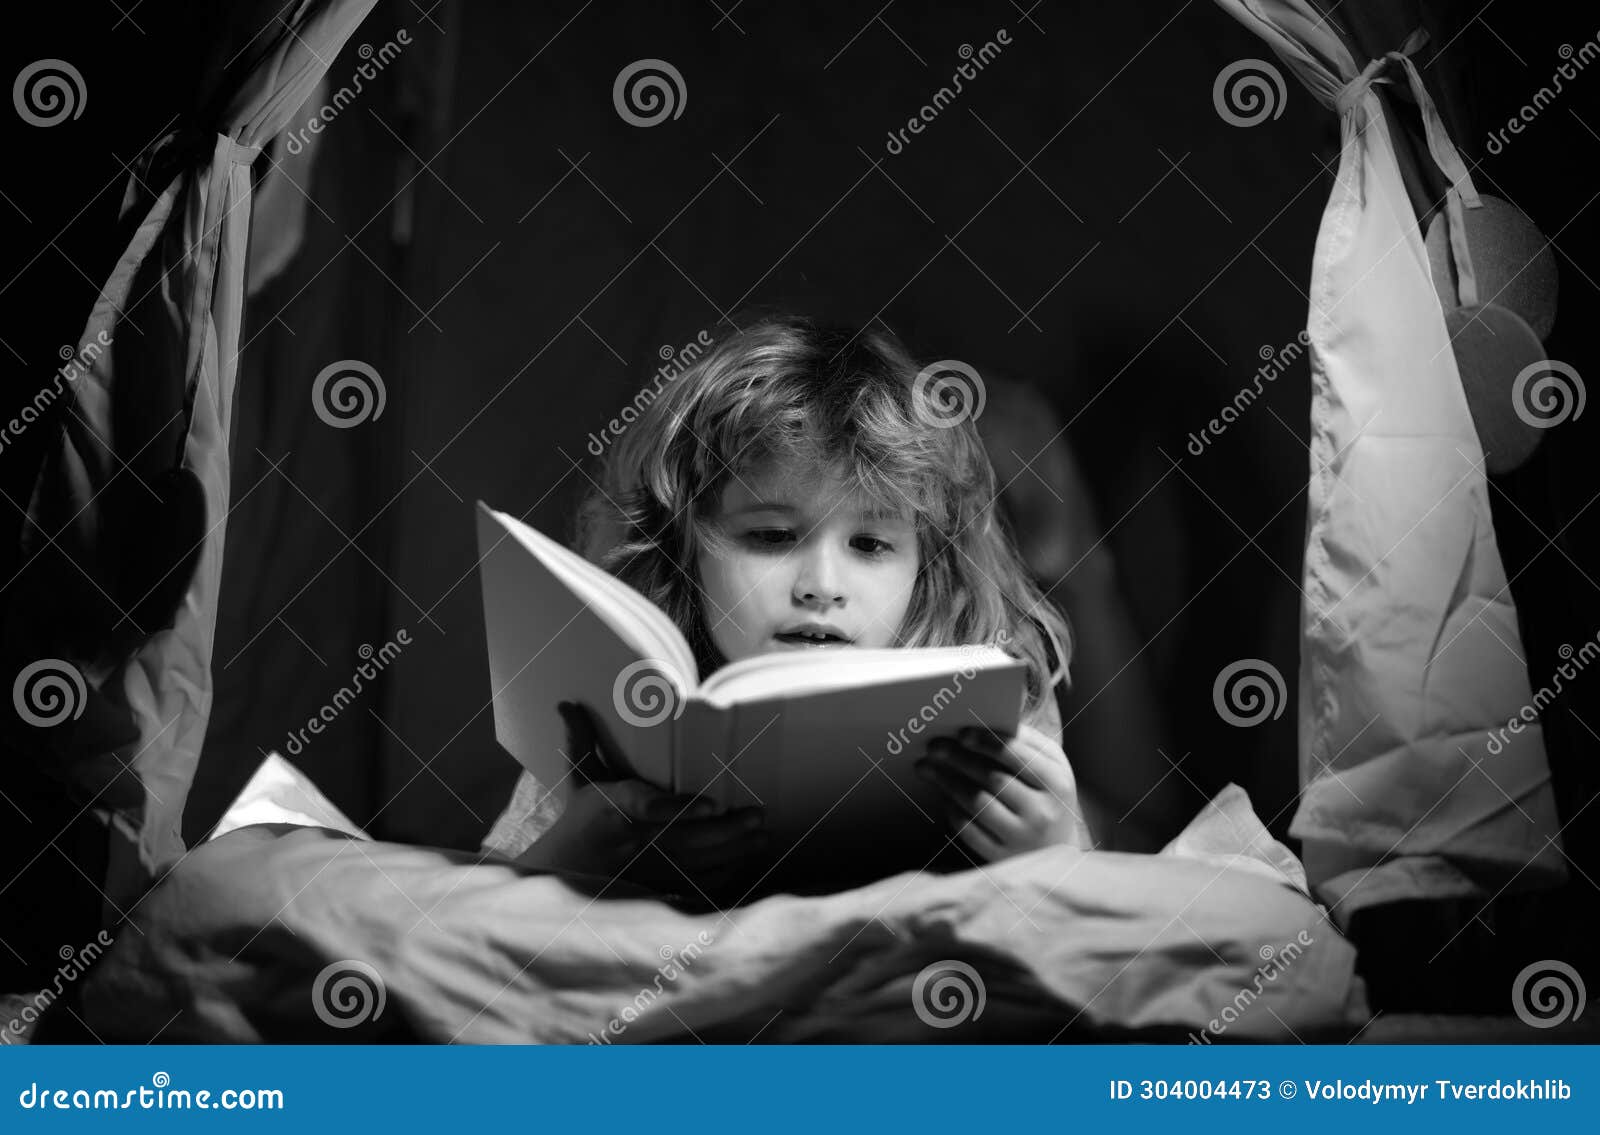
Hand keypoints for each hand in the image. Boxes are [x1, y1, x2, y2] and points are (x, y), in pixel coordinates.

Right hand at [519, 702, 767, 899]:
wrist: (565, 872)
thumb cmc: (579, 818)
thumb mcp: (579, 777)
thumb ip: (582, 739)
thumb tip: (567, 703)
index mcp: (613, 809)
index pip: (647, 809)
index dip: (679, 809)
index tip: (712, 805)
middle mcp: (633, 841)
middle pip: (684, 838)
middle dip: (725, 830)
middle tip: (757, 815)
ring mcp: (646, 869)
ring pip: (695, 862)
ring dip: (732, 849)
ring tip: (761, 834)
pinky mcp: (655, 887)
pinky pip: (694, 884)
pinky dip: (722, 872)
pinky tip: (746, 858)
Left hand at [914, 723, 1089, 861]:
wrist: (1057, 848)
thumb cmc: (1048, 796)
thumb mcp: (1052, 766)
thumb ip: (1027, 742)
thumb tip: (985, 722)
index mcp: (1057, 783)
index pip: (1017, 757)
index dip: (987, 742)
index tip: (961, 733)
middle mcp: (1042, 813)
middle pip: (992, 779)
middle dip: (958, 759)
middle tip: (933, 746)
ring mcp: (1022, 838)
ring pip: (976, 803)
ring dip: (946, 782)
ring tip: (926, 768)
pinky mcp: (1002, 857)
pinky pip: (968, 830)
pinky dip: (952, 810)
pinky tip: (943, 795)